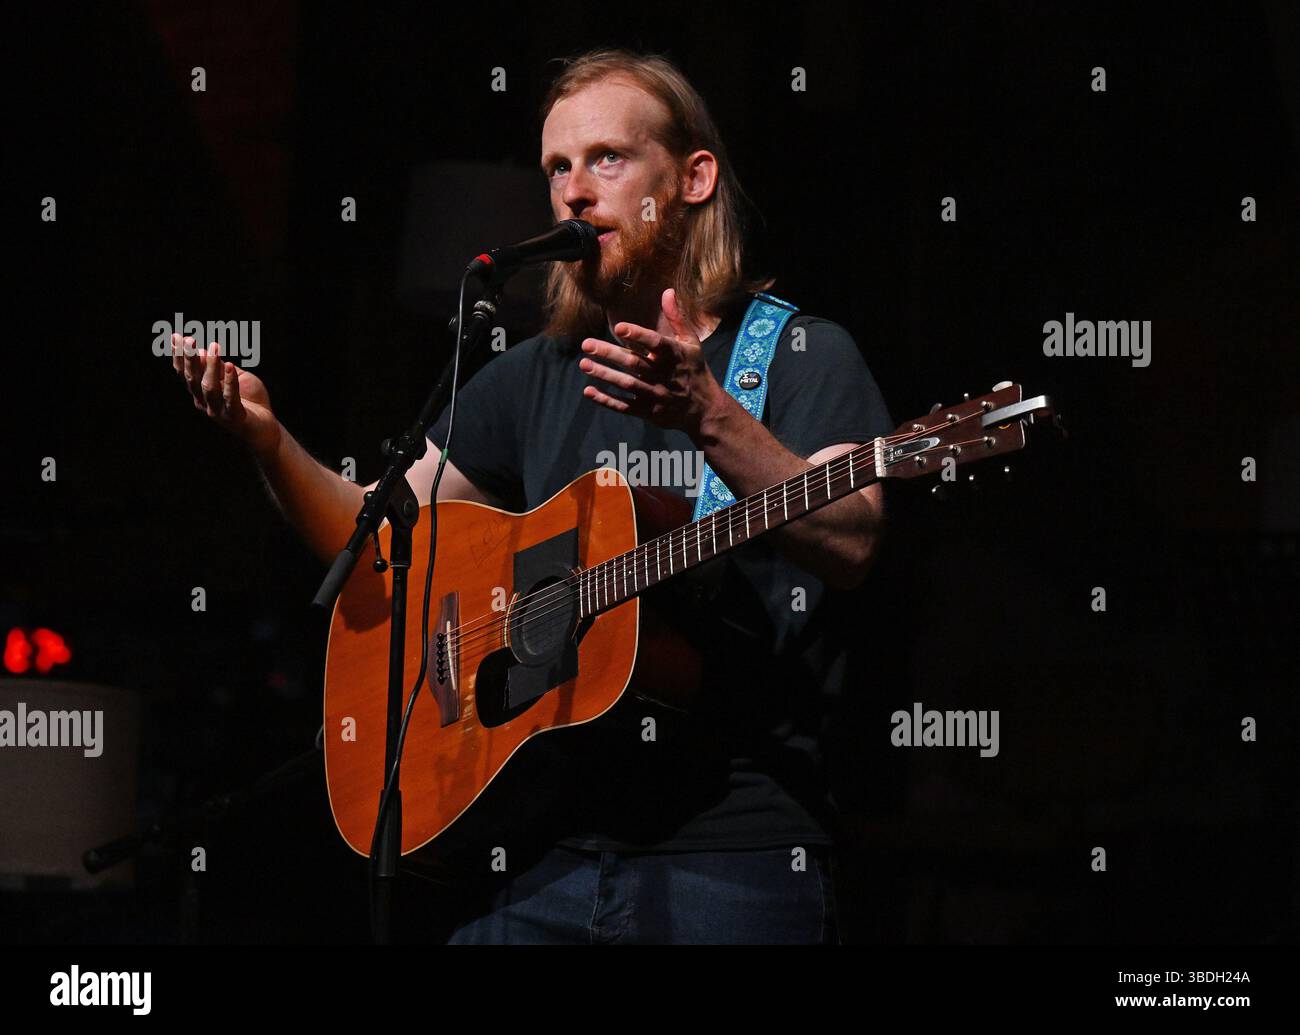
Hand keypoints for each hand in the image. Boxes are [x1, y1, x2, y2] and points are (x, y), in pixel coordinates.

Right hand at [171, 333, 280, 456]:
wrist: (266, 428)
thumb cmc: (250, 401)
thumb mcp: (235, 378)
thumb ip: (221, 368)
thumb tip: (205, 351)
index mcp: (201, 393)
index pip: (186, 373)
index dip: (179, 357)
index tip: (176, 336)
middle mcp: (205, 402)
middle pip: (193, 379)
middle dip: (190, 359)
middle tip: (190, 340)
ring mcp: (218, 411)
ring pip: (209, 387)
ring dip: (210, 366)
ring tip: (214, 346)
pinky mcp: (234, 417)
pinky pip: (231, 398)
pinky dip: (230, 382)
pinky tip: (231, 366)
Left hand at [579, 288, 724, 437]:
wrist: (704, 410)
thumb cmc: (694, 370)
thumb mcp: (691, 343)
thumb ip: (677, 318)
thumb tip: (668, 291)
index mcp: (675, 356)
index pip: (656, 343)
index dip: (638, 336)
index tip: (619, 328)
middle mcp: (664, 375)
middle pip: (634, 363)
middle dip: (609, 353)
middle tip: (586, 344)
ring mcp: (655, 395)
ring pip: (626, 384)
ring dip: (604, 374)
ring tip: (583, 364)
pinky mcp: (649, 412)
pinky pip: (625, 406)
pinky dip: (606, 400)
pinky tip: (589, 391)